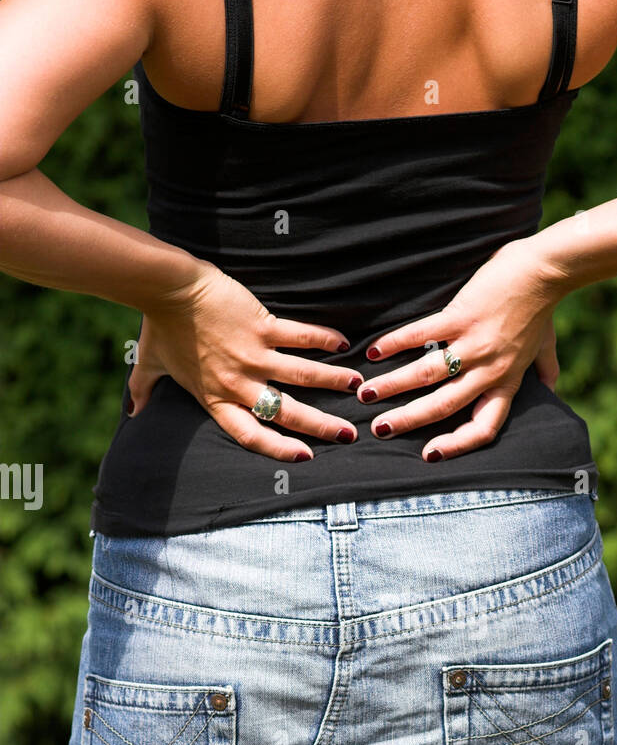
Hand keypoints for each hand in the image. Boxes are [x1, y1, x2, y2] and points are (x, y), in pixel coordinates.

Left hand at [127, 262, 361, 460]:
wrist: (167, 288)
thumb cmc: (159, 325)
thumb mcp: (150, 365)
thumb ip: (144, 390)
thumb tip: (133, 412)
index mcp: (215, 398)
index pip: (252, 435)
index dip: (279, 449)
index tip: (306, 456)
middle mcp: (237, 383)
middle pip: (286, 413)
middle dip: (321, 426)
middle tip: (347, 434)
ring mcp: (252, 355)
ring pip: (301, 376)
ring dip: (332, 381)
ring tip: (356, 385)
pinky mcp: (261, 326)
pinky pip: (299, 337)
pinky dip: (323, 340)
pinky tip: (342, 343)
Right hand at [356, 237, 563, 460]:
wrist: (545, 270)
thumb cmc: (543, 307)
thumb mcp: (546, 347)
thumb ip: (545, 372)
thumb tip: (551, 391)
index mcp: (506, 382)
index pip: (483, 427)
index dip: (457, 445)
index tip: (429, 454)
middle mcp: (489, 370)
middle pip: (444, 406)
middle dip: (408, 421)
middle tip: (378, 430)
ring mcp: (474, 343)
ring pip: (427, 374)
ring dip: (393, 385)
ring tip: (366, 393)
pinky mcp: (461, 314)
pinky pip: (422, 332)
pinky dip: (396, 342)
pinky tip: (374, 351)